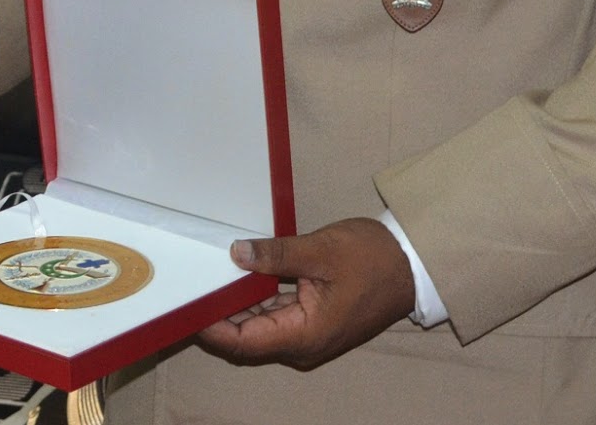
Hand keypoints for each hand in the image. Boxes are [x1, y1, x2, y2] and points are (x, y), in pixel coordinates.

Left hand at [195, 217, 415, 370]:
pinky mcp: (311, 320)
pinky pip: (273, 315)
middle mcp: (302, 344)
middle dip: (216, 315)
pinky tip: (234, 277)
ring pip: (259, 326)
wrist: (411, 264)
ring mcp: (307, 334)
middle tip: (186, 286)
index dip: (211, 328)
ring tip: (203, 278)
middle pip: (246, 337)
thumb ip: (276, 255)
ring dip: (233, 306)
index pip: (243, 342)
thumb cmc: (372, 259)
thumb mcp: (321, 250)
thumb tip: (235, 254)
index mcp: (304, 335)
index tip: (184, 308)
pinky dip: (253, 300)